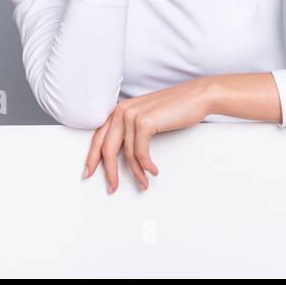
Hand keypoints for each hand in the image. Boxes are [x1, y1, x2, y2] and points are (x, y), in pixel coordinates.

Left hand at [83, 77, 216, 192]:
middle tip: (112, 188)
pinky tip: (153, 170)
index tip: (88, 172)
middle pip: (107, 148)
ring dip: (136, 173)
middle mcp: (122, 111)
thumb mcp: (148, 116)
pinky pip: (140, 153)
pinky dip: (146, 165)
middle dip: (109, 172)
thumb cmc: (177, 107)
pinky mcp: (144, 122)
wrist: (197, 96)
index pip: (99, 137)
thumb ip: (132, 129)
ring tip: (143, 183)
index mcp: (121, 109)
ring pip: (127, 154)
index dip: (92, 157)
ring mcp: (132, 115)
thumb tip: (124, 155)